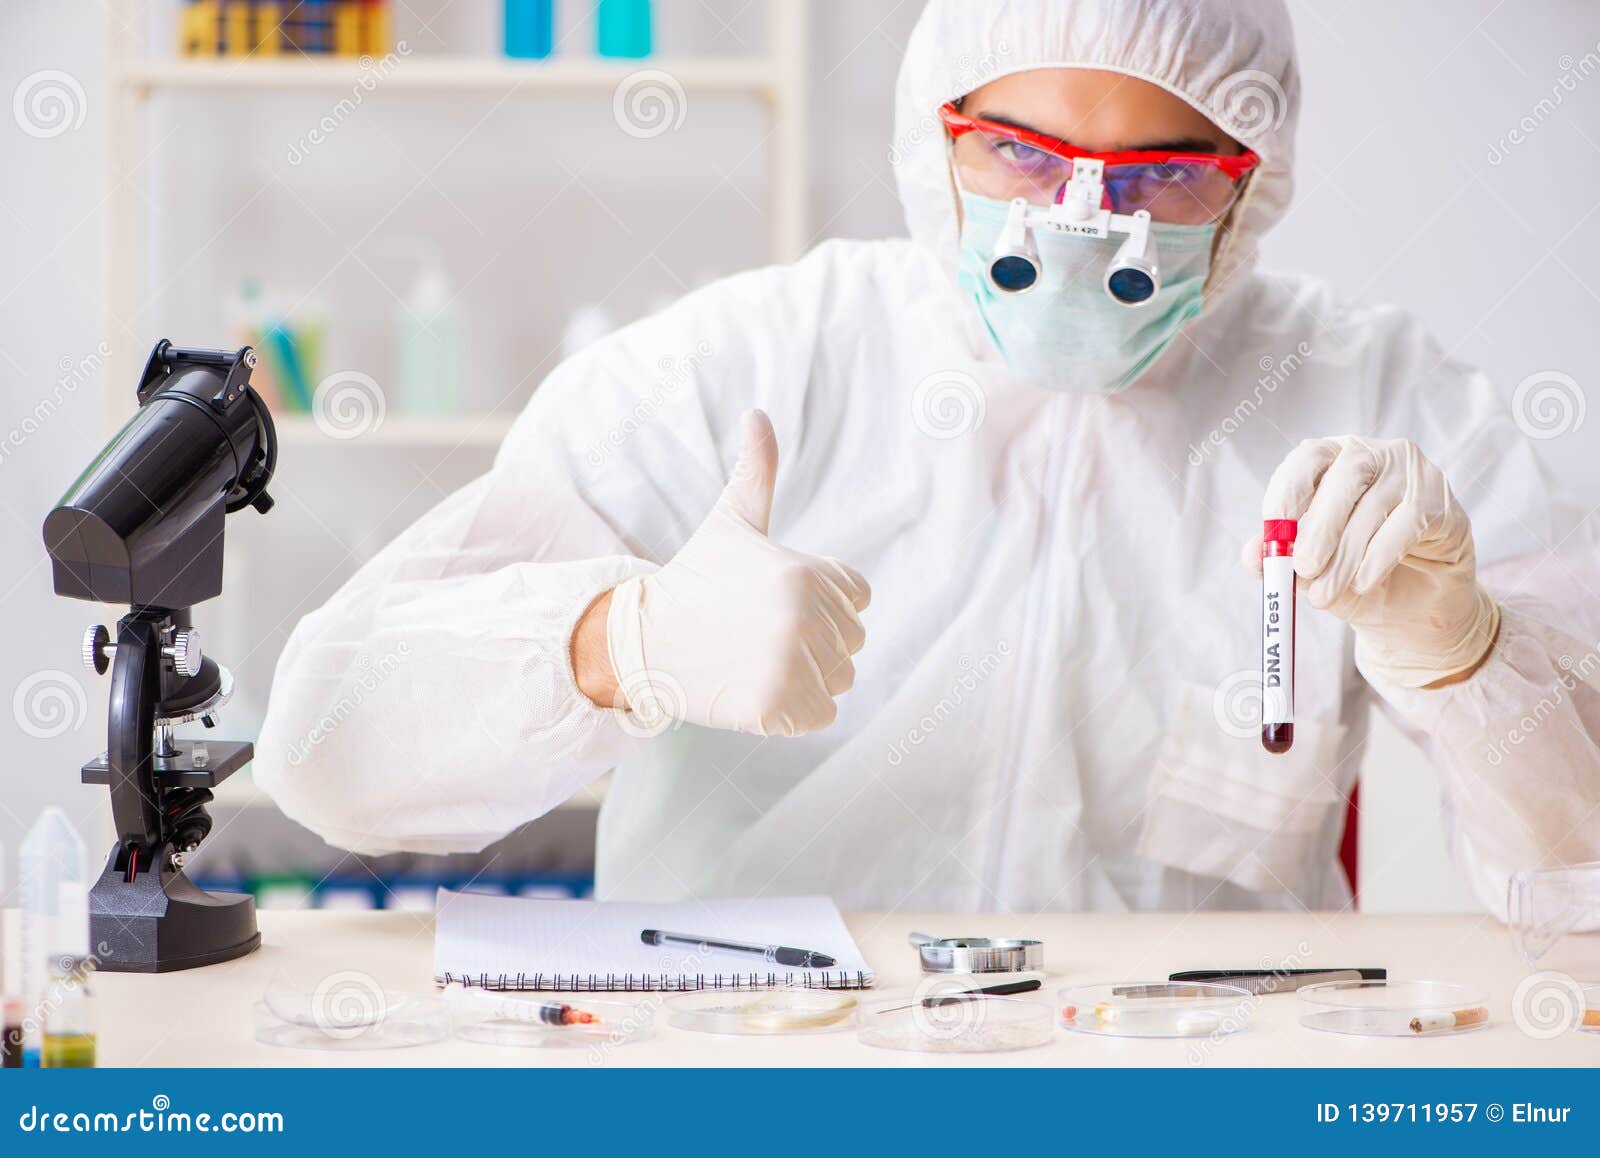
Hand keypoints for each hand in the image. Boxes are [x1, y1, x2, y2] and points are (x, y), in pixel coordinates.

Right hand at [602, 410, 869, 735]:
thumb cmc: (695, 578)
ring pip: (840, 679)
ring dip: (807, 675)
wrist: (643, 640)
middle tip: (756, 631)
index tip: (771, 599)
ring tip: (755, 658)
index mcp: (804, 573)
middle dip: (814, 639)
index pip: (858, 597)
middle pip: (852, 641)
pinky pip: (821, 714)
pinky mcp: (777, 707)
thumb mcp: (731, 521)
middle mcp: (803, 619)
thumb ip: (756, 470)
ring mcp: (790, 667)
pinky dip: (795, 710)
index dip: (821, 599)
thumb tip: (757, 413)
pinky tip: (756, 688)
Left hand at [1244, 436, 1498, 688]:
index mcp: (1334, 460)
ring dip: (1346, 554)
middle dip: (1319, 525)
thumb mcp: (1313, 572)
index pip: (1309, 457)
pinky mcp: (1441, 500)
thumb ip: (1281, 560)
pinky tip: (1364, 581)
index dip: (1289, 490)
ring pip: (1376, 504)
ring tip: (1325, 594)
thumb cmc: (1356, 576)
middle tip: (1302, 569)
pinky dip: (1381, 555)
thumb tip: (1253, 557)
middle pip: (1346, 474)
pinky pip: (1410, 522)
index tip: (1272, 531)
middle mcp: (1374, 456)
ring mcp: (1412, 473)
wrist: (1416, 607)